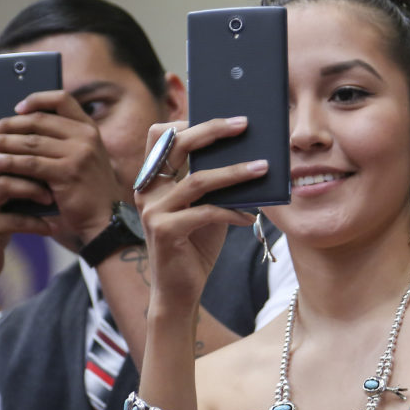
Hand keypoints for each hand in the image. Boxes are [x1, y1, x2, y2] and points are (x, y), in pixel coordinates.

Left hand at [0, 90, 125, 250]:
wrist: (105, 221)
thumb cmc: (84, 192)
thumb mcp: (80, 160)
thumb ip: (59, 143)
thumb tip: (16, 131)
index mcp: (89, 128)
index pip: (62, 99)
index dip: (37, 99)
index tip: (17, 108)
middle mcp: (86, 136)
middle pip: (39, 121)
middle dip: (8, 125)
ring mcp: (79, 154)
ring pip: (31, 142)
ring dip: (2, 142)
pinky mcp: (68, 173)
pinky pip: (30, 163)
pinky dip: (8, 161)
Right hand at [0, 138, 52, 290]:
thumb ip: (3, 178)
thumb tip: (40, 156)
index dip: (14, 139)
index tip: (43, 143)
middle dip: (29, 163)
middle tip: (55, 169)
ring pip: (4, 185)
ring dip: (33, 190)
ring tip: (51, 198)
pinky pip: (14, 220)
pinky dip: (36, 224)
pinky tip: (52, 228)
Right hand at [134, 117, 268, 311]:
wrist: (179, 292)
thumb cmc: (194, 245)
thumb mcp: (203, 206)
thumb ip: (212, 182)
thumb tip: (248, 153)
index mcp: (151, 178)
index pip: (159, 134)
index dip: (186, 120)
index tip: (221, 117)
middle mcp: (146, 190)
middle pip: (176, 144)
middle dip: (212, 130)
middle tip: (244, 124)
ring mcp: (153, 211)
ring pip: (197, 180)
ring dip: (235, 172)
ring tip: (263, 168)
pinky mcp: (165, 232)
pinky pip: (206, 213)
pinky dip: (232, 212)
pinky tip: (250, 217)